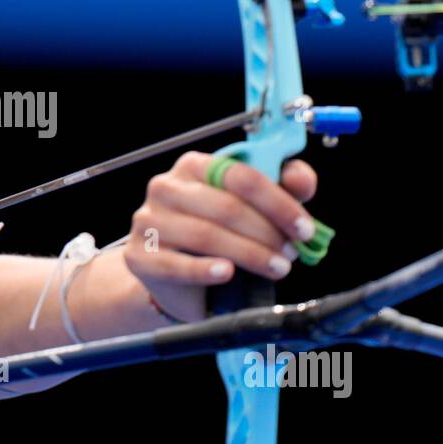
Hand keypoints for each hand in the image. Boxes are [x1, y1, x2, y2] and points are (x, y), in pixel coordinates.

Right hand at [124, 153, 318, 322]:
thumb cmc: (216, 235)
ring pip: (205, 235)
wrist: (173, 278)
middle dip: (267, 232)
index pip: (240, 175)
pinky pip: (176, 264)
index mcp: (194, 166)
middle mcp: (165, 187)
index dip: (278, 202)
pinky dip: (205, 270)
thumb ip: (281, 185)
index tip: (304, 227)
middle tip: (292, 253)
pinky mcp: (138, 256)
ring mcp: (148, 221)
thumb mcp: (252, 207)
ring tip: (276, 269)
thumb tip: (302, 181)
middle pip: (225, 206)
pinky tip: (227, 274)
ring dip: (249, 254)